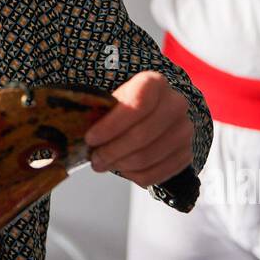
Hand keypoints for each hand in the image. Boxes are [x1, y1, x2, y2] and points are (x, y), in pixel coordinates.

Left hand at [83, 71, 193, 187]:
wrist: (157, 114)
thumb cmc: (126, 107)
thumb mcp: (113, 99)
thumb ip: (98, 110)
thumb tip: (73, 130)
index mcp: (155, 83)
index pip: (137, 104)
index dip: (111, 125)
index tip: (90, 138)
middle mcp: (176, 104)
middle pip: (142, 135)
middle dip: (112, 151)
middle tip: (94, 159)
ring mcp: (185, 131)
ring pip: (147, 157)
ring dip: (120, 165)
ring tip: (104, 163)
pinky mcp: (186, 155)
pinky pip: (156, 174)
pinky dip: (134, 176)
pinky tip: (123, 168)